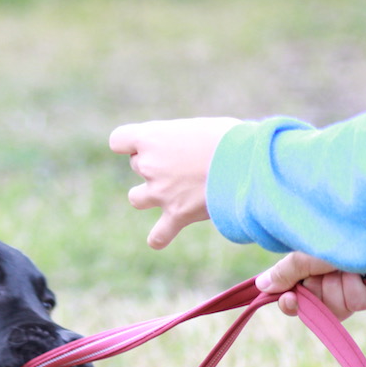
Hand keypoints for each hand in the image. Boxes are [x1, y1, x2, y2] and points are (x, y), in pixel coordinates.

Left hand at [109, 117, 239, 248]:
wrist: (247, 162)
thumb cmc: (229, 137)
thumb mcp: (199, 128)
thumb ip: (180, 140)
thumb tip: (184, 154)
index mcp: (152, 137)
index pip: (118, 140)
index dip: (131, 143)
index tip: (151, 143)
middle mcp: (149, 165)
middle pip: (137, 165)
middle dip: (156, 163)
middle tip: (187, 161)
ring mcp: (160, 192)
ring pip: (136, 198)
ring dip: (148, 196)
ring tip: (173, 191)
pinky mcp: (177, 214)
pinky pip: (158, 235)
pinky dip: (159, 238)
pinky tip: (161, 238)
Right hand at [255, 252, 365, 320]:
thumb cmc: (336, 234)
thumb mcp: (304, 254)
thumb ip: (285, 272)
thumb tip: (261, 285)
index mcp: (312, 269)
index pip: (296, 299)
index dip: (290, 304)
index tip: (288, 299)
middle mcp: (331, 279)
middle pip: (315, 307)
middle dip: (317, 290)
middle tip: (323, 271)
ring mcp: (352, 287)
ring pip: (336, 308)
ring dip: (335, 287)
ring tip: (342, 266)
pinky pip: (356, 303)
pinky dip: (354, 287)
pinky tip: (359, 271)